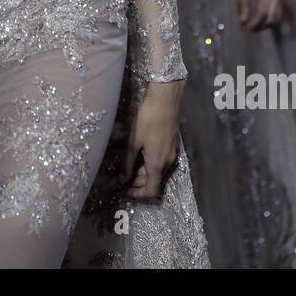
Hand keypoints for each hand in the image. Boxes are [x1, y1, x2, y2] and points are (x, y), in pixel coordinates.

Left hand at [123, 80, 182, 199]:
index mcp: (157, 164)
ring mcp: (172, 153)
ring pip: (158, 171)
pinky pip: (162, 161)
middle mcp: (168, 162)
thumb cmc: (148, 120)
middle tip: (124, 179)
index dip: (139, 194)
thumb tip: (123, 179)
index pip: (152, 191)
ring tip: (129, 167)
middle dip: (139, 184)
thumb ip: (128, 163)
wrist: (166, 101)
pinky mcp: (173, 145)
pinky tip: (141, 156)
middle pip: (155, 181)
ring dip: (144, 174)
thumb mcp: (133, 142)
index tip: (126, 191)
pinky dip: (151, 164)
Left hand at [237, 0, 282, 30]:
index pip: (262, 14)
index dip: (253, 24)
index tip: (243, 27)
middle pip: (271, 19)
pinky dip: (269, 19)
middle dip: (258, 27)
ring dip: (264, 25)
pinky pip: (277, 13)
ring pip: (276, 18)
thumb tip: (242, 20)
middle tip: (245, 27)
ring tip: (250, 24)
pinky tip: (257, 19)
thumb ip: (242, 3)